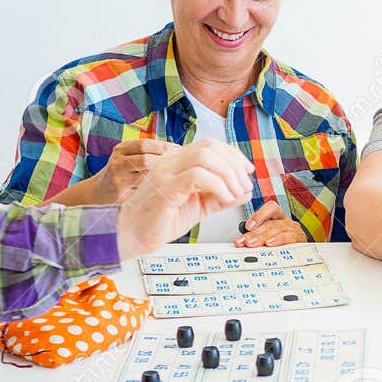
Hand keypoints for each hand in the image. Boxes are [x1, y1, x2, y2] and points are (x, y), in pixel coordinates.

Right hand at [97, 138, 176, 202]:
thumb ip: (146, 152)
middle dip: (164, 162)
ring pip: (146, 176)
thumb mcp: (127, 156)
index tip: (178, 149)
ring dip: (161, 176)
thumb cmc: (121, 172)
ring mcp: (118, 178)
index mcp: (121, 149)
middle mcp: (118, 162)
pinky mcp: (121, 193)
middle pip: (146, 159)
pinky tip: (164, 187)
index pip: (145, 144)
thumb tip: (175, 149)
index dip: (163, 146)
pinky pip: (143, 189)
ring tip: (173, 175)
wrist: (98, 191)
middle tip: (178, 164)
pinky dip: (155, 188)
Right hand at [116, 140, 254, 257]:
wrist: (133, 235)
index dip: (233, 155)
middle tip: (244, 185)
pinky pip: (197, 176)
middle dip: (234, 164)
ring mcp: (166, 171)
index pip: (211, 145)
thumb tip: (246, 190)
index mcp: (177, 161)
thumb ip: (220, 197)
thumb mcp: (199, 206)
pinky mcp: (165, 187)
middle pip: (210, 146)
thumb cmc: (160, 220)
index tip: (247, 172)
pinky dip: (218, 186)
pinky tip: (224, 199)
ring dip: (228, 174)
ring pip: (205, 157)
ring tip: (235, 193)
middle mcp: (170, 160)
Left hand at [235, 200, 307, 247]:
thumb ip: (255, 237)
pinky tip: (270, 243)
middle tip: (245, 241)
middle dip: (255, 232)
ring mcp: (294, 229)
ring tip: (252, 243)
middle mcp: (286, 221)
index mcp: (278, 217)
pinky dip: (279, 239)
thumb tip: (240, 242)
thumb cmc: (282, 244)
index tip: (247, 226)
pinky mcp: (300, 238)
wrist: (302, 253)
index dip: (259, 215)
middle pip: (270, 223)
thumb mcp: (267, 238)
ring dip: (263, 236)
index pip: (270, 208)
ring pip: (277, 229)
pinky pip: (289, 237)